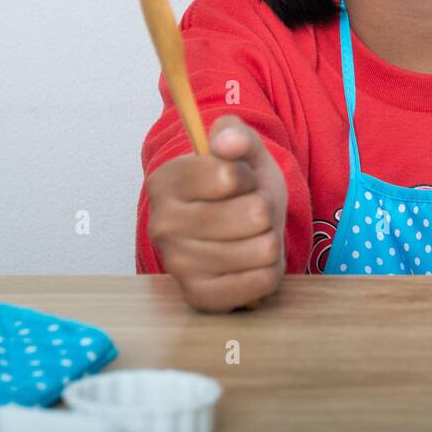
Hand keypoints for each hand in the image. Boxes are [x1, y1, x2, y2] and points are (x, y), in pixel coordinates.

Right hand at [145, 114, 287, 312]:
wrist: (236, 228)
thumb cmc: (239, 187)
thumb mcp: (243, 150)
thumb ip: (236, 134)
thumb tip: (226, 142)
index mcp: (164, 182)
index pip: (229, 176)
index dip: (247, 176)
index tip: (238, 180)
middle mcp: (161, 225)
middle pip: (254, 215)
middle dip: (265, 209)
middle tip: (250, 211)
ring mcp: (177, 265)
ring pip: (264, 249)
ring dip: (269, 239)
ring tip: (251, 235)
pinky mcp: (199, 297)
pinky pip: (262, 281)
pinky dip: (269, 269)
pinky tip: (250, 261)